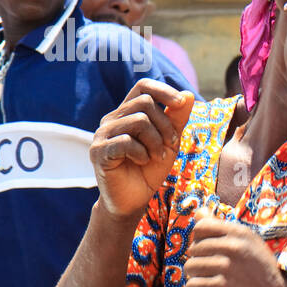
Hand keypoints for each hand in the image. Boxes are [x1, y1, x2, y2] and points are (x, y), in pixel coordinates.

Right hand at [90, 79, 193, 220]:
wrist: (133, 200)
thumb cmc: (149, 170)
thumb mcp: (170, 142)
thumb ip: (177, 119)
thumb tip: (188, 94)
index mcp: (127, 113)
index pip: (143, 86)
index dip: (163, 90)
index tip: (181, 104)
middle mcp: (112, 119)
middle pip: (144, 103)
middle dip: (165, 125)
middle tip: (170, 146)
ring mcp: (102, 134)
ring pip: (138, 121)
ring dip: (156, 141)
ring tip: (156, 157)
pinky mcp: (98, 151)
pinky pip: (126, 141)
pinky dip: (142, 153)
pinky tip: (142, 162)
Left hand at [183, 214, 286, 286]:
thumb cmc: (264, 273)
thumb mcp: (249, 244)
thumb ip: (221, 227)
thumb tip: (198, 211)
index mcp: (241, 233)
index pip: (201, 227)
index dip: (200, 241)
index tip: (210, 253)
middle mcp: (234, 247)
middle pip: (193, 250)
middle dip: (201, 263)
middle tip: (218, 274)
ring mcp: (227, 268)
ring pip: (190, 267)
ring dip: (199, 278)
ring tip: (215, 284)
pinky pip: (193, 286)